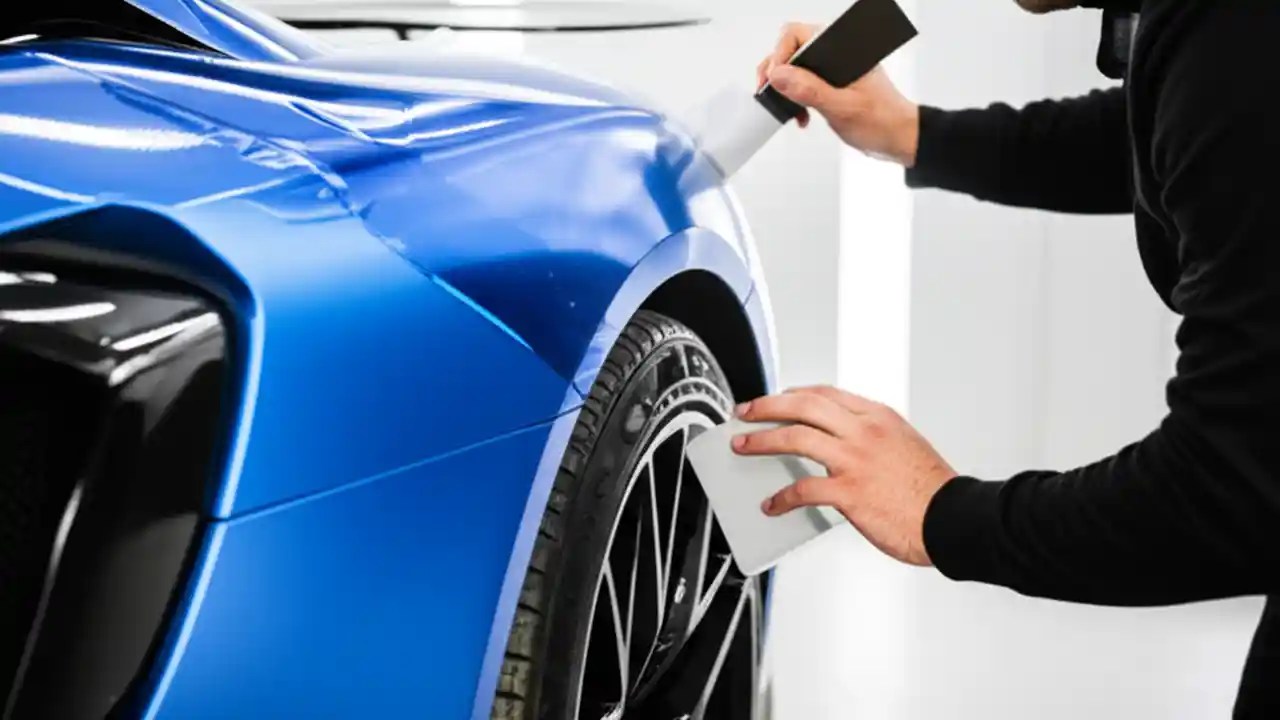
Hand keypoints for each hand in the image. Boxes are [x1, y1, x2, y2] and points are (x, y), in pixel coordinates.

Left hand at [732, 387, 956, 566]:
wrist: (952, 518)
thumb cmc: (933, 490)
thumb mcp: (905, 445)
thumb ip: (873, 438)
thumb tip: (844, 444)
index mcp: (878, 417)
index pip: (826, 393)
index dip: (795, 394)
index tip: (778, 398)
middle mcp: (863, 432)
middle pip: (803, 405)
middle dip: (767, 406)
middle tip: (746, 411)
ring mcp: (854, 460)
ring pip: (795, 437)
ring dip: (761, 441)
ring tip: (743, 446)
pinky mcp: (849, 492)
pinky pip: (803, 489)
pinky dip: (782, 497)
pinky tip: (772, 504)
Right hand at [755, 22, 920, 166]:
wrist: (898, 138)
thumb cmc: (883, 121)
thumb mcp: (843, 107)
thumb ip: (810, 90)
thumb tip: (779, 75)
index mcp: (842, 49)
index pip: (797, 34)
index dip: (780, 54)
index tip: (774, 78)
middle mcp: (835, 54)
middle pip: (790, 49)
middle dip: (777, 73)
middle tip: (771, 93)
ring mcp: (831, 69)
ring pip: (793, 68)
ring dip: (785, 89)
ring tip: (789, 108)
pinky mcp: (829, 84)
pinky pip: (802, 83)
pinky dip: (795, 99)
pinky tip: (800, 115)